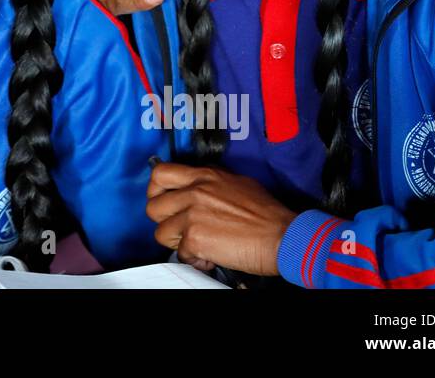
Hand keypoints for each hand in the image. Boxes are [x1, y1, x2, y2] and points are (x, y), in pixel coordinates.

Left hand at [146, 163, 297, 276]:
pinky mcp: (195, 239)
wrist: (282, 236)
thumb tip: (197, 187)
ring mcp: (192, 215)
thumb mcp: (237, 182)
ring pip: (161, 233)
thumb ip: (211, 182)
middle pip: (153, 207)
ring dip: (178, 243)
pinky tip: (211, 257)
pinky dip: (195, 260)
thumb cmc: (267, 213)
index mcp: (204, 176)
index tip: (163, 200)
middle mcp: (194, 192)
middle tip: (181, 229)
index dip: (155, 190)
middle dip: (165, 222)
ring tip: (198, 245)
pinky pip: (181, 254)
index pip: (160, 174)